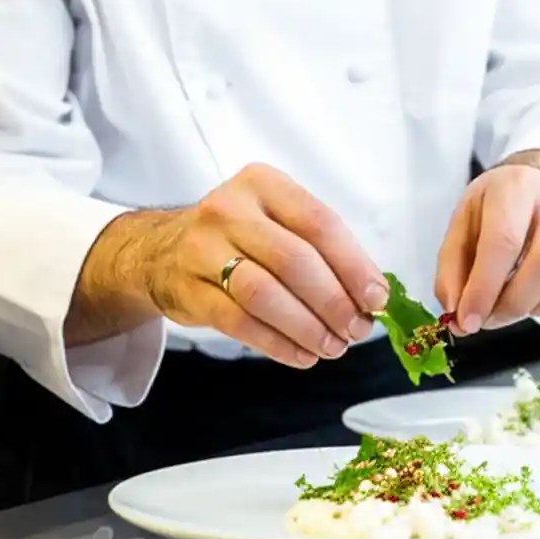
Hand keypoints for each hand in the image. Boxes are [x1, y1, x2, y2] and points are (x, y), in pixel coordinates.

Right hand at [65, 163, 388, 367]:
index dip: (354, 266)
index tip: (376, 299)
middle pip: (294, 261)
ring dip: (307, 327)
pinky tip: (301, 354)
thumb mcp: (278, 221)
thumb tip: (372, 296)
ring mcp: (202, 248)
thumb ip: (323, 249)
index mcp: (264, 184)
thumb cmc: (241, 237)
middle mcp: (229, 209)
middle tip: (356, 330)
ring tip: (332, 347)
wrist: (162, 251)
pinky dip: (277, 344)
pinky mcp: (188, 289)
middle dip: (334, 302)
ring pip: (264, 294)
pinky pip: (239, 322)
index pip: (320, 224)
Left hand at [435, 152, 539, 333]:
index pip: (504, 241)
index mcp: (517, 186)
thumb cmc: (497, 209)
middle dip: (515, 304)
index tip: (468, 320)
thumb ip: (453, 268)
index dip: (484, 288)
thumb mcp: (463, 225)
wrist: (539, 187)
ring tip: (517, 305)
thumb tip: (456, 312)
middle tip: (491, 319)